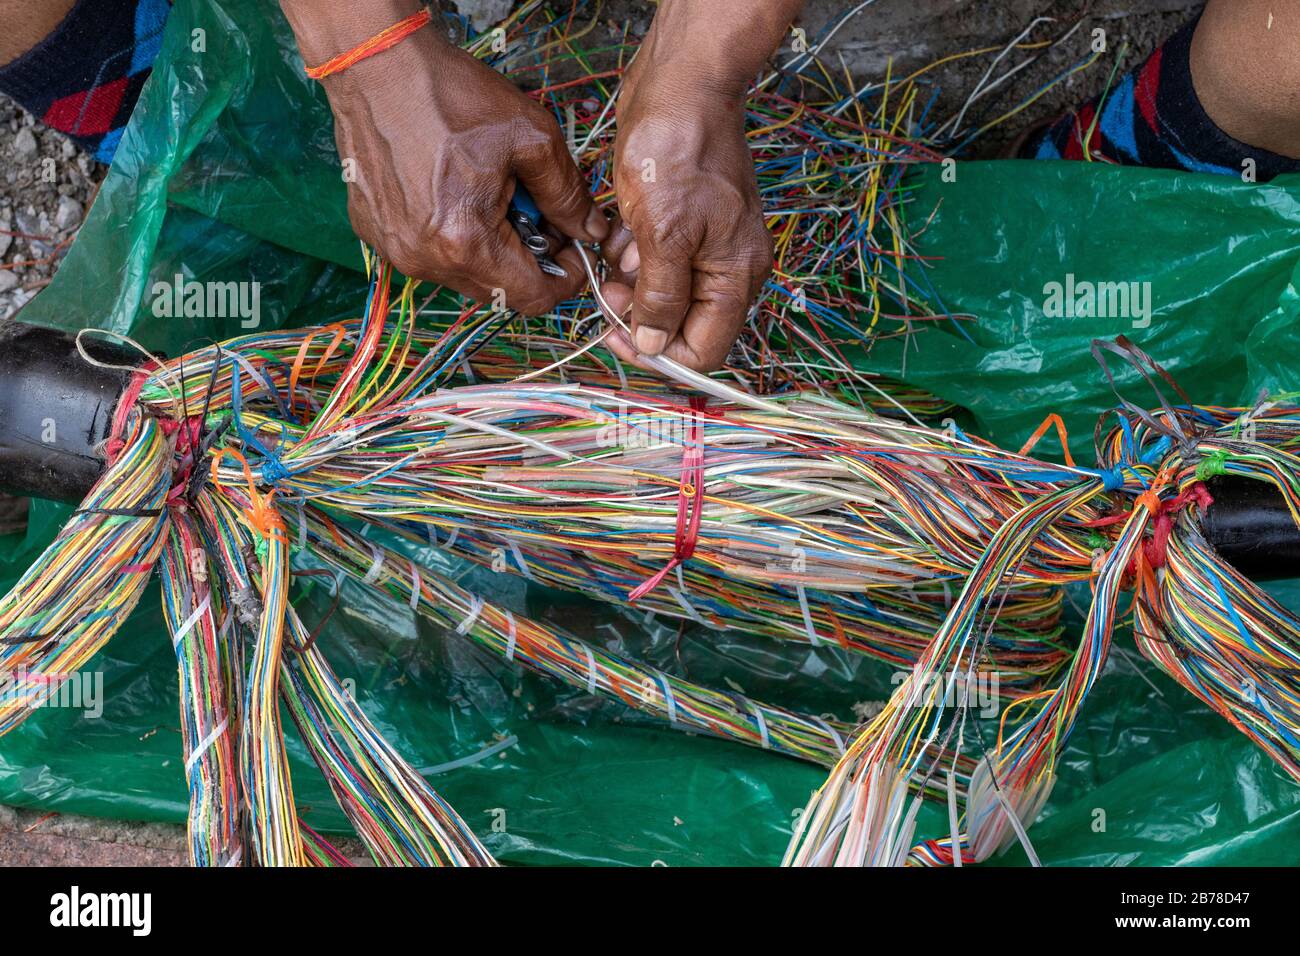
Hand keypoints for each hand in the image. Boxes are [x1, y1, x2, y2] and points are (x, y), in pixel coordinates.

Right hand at [282, 0, 608, 314]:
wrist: (375, 64)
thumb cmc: (449, 95)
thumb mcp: (531, 137)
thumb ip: (567, 195)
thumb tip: (589, 230)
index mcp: (464, 243)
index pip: (532, 297)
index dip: (566, 278)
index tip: (576, 249)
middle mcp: (424, 260)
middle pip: (499, 290)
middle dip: (529, 259)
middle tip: (539, 211)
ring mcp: (394, 250)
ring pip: (465, 274)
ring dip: (492, 246)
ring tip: (495, 194)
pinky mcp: (376, 233)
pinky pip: (430, 253)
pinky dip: (454, 234)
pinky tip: (457, 191)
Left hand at [601, 0, 802, 370]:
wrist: (679, 84)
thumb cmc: (680, 148)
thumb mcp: (664, 234)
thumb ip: (661, 298)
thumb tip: (654, 344)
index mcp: (736, 276)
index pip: (702, 350)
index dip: (657, 352)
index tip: (615, 334)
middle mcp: (727, 267)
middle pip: (679, 323)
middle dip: (638, 309)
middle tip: (608, 286)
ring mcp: (704, 244)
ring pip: (658, 291)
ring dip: (629, 277)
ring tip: (618, 241)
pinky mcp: (681, 222)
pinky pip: (650, 258)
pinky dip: (628, 250)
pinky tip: (620, 223)